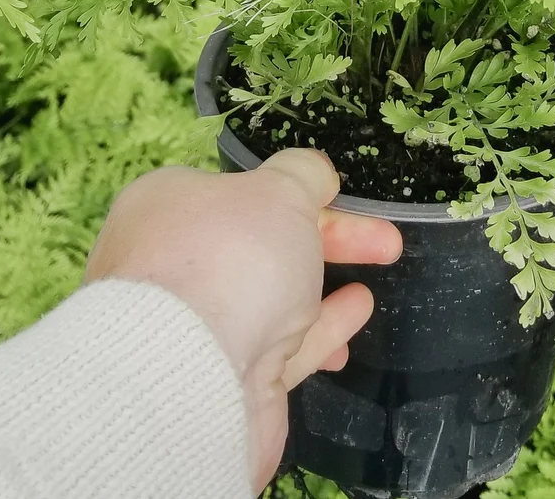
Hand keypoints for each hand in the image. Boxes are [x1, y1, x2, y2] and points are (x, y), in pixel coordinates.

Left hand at [84, 151, 401, 491]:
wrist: (192, 377)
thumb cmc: (231, 258)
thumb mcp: (281, 190)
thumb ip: (304, 175)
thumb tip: (314, 174)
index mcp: (168, 207)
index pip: (238, 192)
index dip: (296, 193)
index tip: (338, 196)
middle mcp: (172, 266)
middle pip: (262, 246)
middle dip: (328, 241)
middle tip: (386, 241)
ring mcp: (193, 328)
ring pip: (271, 300)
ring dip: (322, 292)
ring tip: (369, 289)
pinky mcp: (221, 380)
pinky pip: (280, 347)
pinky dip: (321, 330)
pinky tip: (357, 313)